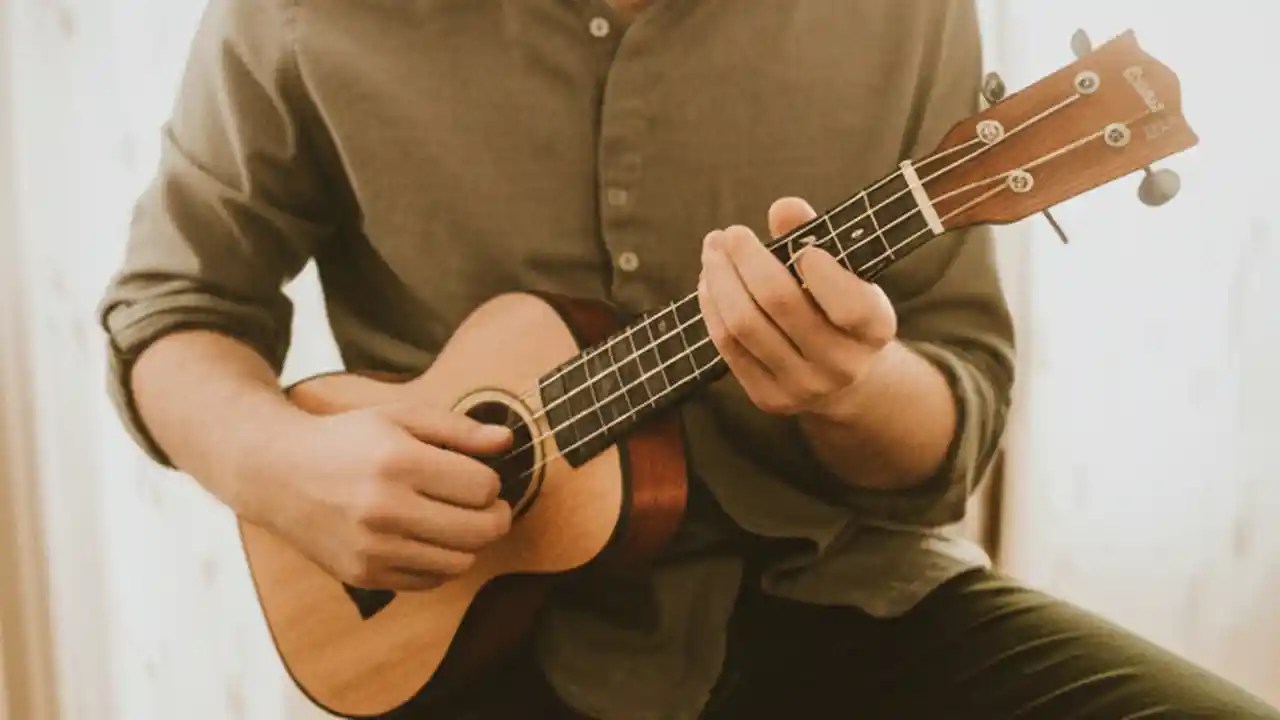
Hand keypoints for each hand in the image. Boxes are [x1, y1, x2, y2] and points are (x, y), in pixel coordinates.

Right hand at [247, 403, 513, 590]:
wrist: (278, 474)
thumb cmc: (347, 439)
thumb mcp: (400, 417)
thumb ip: (458, 428)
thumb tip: (507, 439)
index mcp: (398, 463)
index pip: (482, 487)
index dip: (491, 481)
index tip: (478, 476)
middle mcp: (384, 509)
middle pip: (479, 530)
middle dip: (495, 516)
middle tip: (487, 505)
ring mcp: (372, 548)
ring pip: (460, 561)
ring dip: (470, 542)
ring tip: (457, 520)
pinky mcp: (363, 575)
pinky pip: (429, 581)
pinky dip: (441, 563)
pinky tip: (429, 538)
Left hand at [697, 197, 897, 417]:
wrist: (842, 379)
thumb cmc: (841, 308)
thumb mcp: (846, 273)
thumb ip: (816, 236)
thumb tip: (784, 208)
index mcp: (874, 329)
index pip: (849, 305)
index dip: (821, 272)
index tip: (802, 248)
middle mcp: (843, 365)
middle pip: (780, 303)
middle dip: (747, 258)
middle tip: (730, 233)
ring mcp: (804, 387)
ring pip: (745, 325)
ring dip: (720, 280)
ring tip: (712, 251)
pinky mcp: (770, 399)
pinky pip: (728, 347)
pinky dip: (713, 308)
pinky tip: (710, 283)